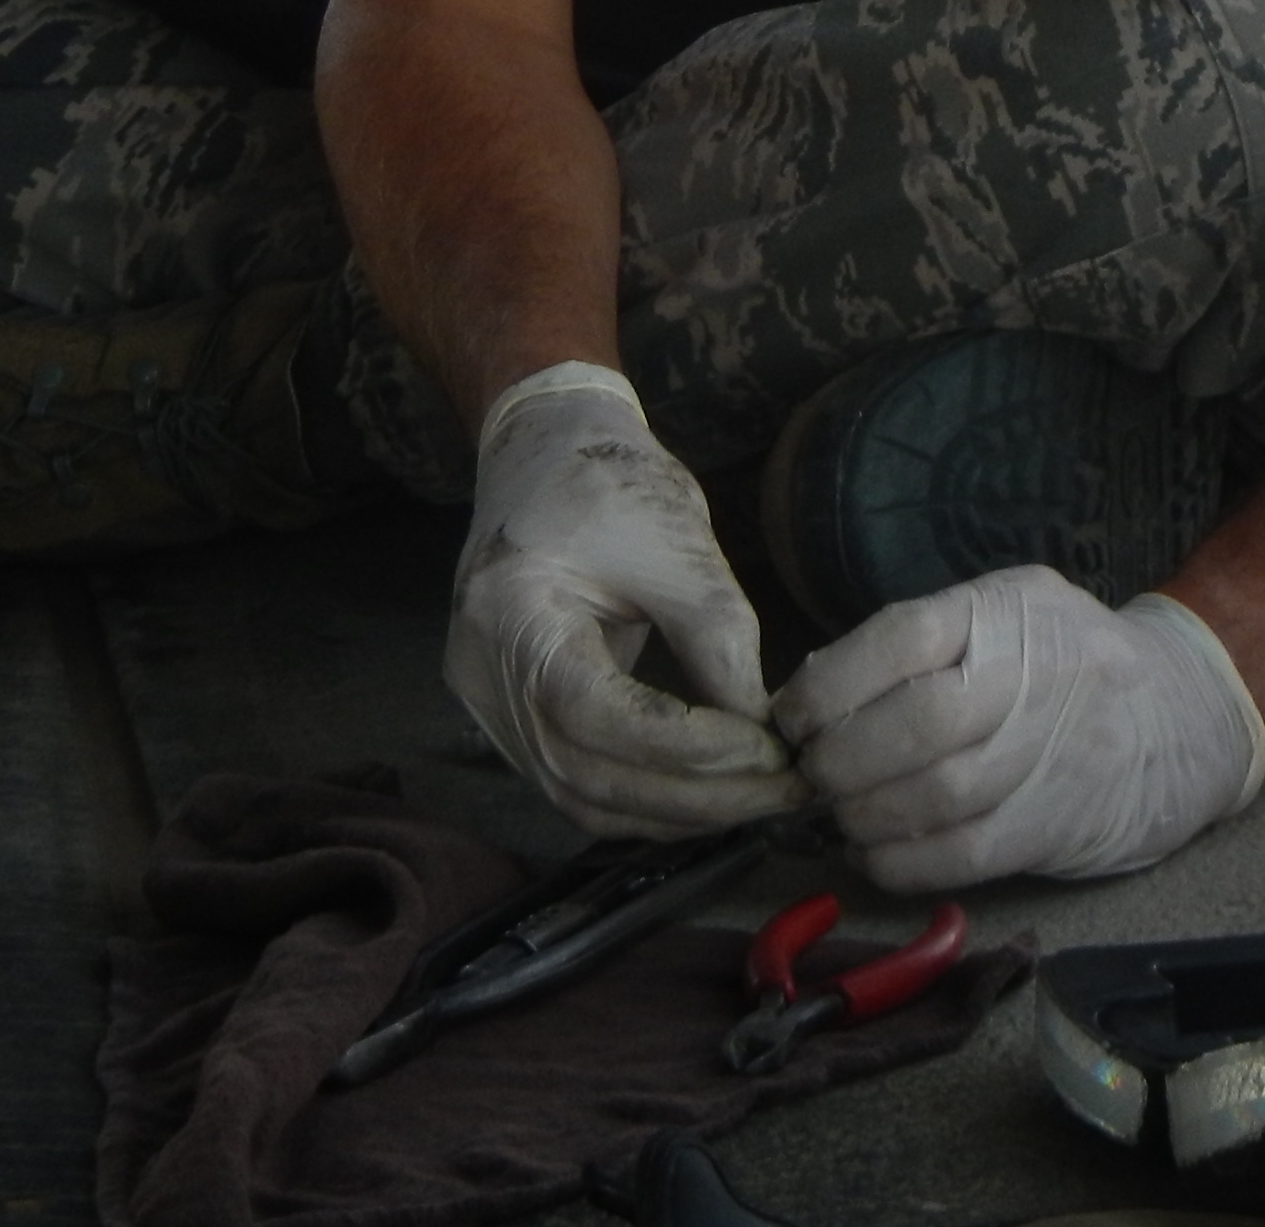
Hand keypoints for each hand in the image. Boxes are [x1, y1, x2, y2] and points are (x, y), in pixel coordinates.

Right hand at [445, 365, 798, 835]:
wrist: (545, 453)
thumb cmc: (610, 483)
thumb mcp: (678, 543)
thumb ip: (718, 636)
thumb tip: (765, 728)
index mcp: (507, 612)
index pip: (589, 710)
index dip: (681, 744)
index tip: (766, 750)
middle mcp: (481, 675)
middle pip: (581, 773)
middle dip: (691, 796)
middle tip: (783, 792)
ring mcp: (487, 705)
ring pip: (577, 795)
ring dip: (673, 811)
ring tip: (757, 800)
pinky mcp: (513, 718)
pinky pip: (576, 780)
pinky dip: (644, 798)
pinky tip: (708, 794)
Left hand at [778, 568, 1264, 892]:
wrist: (1176, 717)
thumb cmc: (1063, 662)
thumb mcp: (1008, 611)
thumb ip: (921, 641)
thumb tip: (809, 696)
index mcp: (1013, 609)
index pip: (904, 638)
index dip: (829, 686)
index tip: (793, 718)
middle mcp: (1039, 674)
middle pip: (919, 722)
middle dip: (840, 757)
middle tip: (813, 772)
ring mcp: (1052, 753)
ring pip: (935, 795)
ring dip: (862, 813)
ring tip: (842, 811)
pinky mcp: (1053, 825)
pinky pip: (959, 855)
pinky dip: (898, 861)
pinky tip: (876, 851)